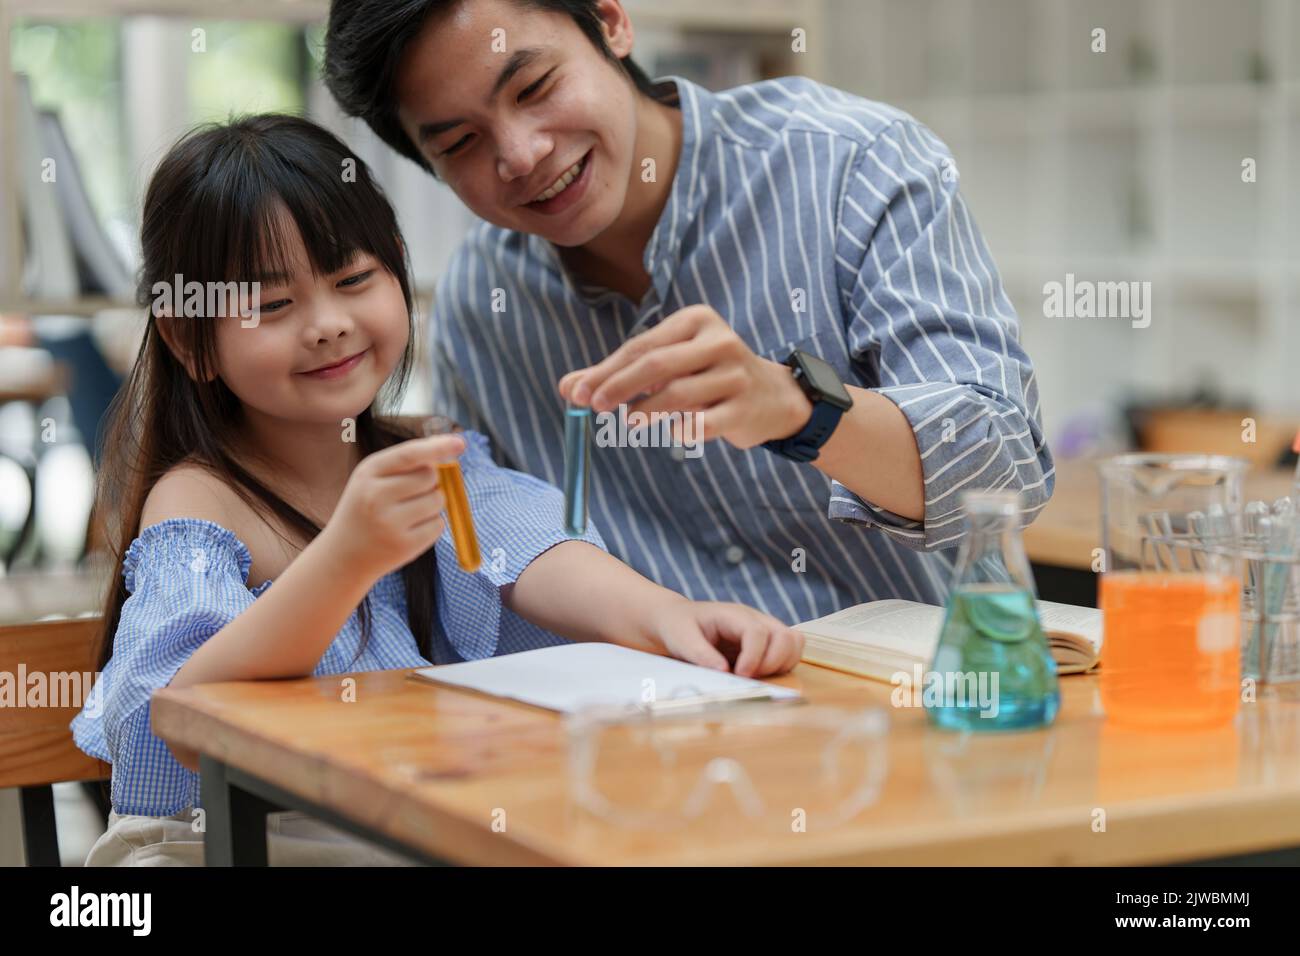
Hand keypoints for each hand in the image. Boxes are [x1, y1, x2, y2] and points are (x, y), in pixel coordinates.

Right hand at [322, 433, 465, 580]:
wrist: (342, 555)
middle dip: (431, 481)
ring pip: (437, 500)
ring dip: (433, 503)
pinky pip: (438, 525)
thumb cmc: (365, 508)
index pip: (408, 455)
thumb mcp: (372, 479)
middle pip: (429, 476)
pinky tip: (409, 530)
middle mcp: (376, 496)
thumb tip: (450, 448)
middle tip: (411, 494)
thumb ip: (406, 462)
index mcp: (368, 472)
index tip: (459, 443)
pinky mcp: (404, 546)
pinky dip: (432, 525)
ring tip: (408, 513)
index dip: (436, 447)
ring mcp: (390, 523)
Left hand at [556, 305, 812, 449]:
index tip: (578, 393)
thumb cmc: (708, 377)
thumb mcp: (669, 366)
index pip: (642, 346)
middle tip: (595, 407)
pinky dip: (681, 430)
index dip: (606, 371)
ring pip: (679, 394)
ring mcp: (735, 375)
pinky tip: (670, 432)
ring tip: (628, 422)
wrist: (772, 398)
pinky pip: (703, 423)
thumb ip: (618, 375)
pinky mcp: (744, 409)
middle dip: (619, 387)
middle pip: (657, 364)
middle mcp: (719, 342)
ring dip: (646, 411)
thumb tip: (567, 388)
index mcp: (697, 321)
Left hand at [647, 598, 804, 677]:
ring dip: (781, 665)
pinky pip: (790, 654)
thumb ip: (700, 654)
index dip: (754, 657)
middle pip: (787, 637)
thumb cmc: (679, 626)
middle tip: (748, 677)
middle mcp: (756, 620)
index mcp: (735, 615)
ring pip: (795, 644)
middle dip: (773, 663)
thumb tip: (724, 672)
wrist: (678, 620)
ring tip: (755, 677)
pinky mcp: (768, 644)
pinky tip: (757, 675)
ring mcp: (765, 631)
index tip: (740, 676)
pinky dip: (782, 668)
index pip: (758, 632)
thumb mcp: (681, 639)